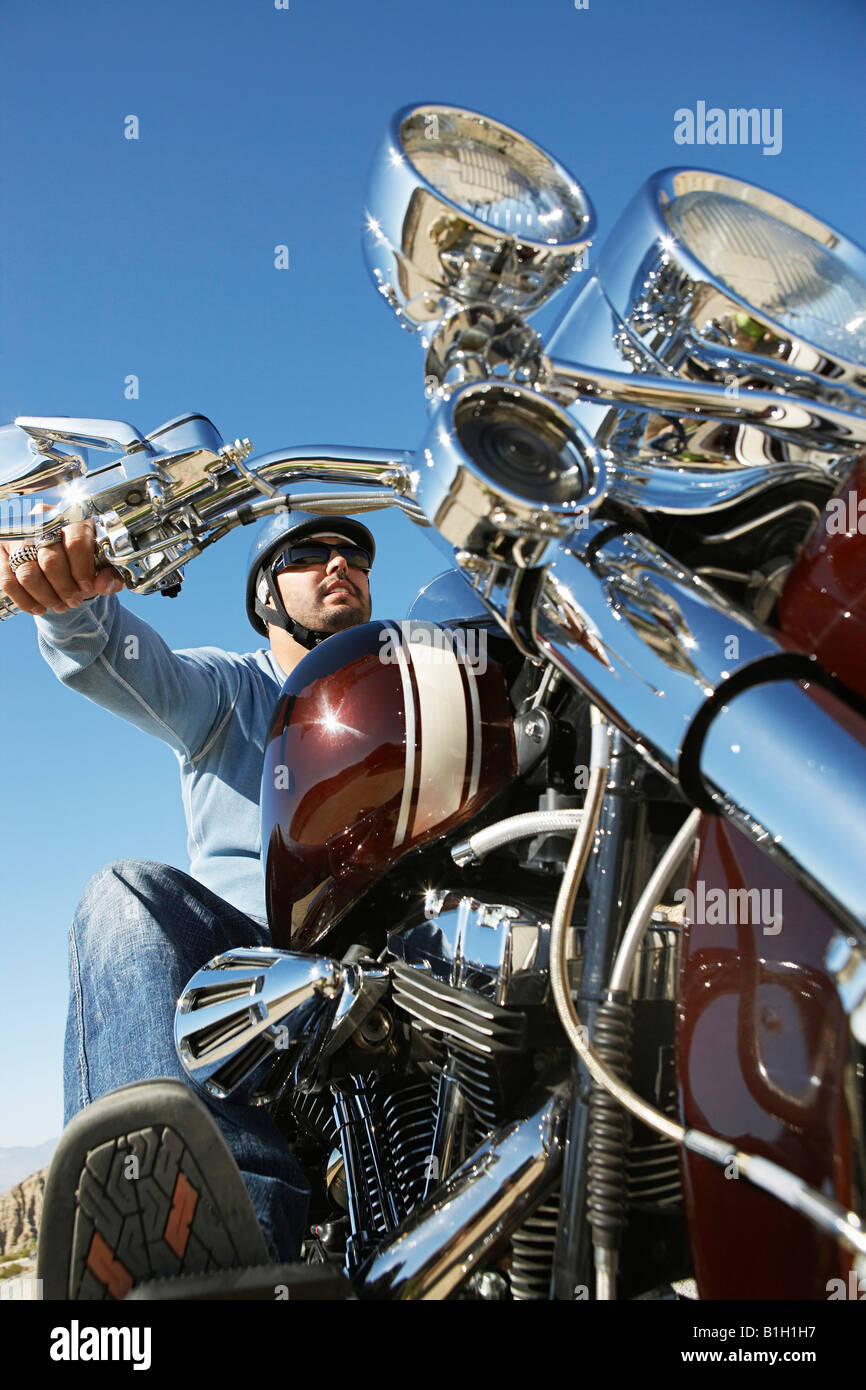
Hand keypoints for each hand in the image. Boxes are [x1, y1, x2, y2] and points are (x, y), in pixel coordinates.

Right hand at [0, 520, 124, 615]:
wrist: (63, 555)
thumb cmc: (88, 560)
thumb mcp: (106, 565)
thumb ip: (111, 575)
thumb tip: (102, 584)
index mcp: (73, 518)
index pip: (75, 542)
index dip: (82, 569)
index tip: (87, 587)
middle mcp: (43, 522)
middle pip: (50, 560)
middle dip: (64, 588)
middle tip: (74, 601)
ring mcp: (19, 537)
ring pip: (28, 573)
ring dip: (46, 596)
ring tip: (60, 606)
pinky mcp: (3, 552)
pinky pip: (8, 582)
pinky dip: (25, 600)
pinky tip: (40, 608)